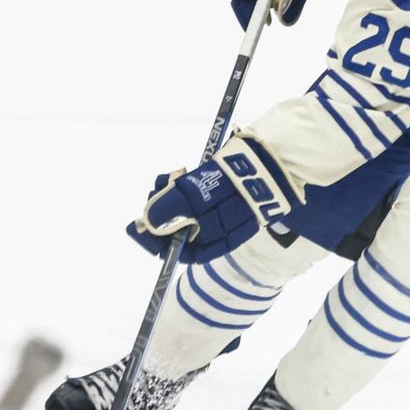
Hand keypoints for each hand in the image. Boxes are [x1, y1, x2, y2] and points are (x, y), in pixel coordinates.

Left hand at [126, 136, 296, 263]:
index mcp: (219, 242)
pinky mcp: (226, 192)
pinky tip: (180, 173)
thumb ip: (172, 210)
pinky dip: (184, 186)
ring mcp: (225, 211)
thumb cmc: (236, 182)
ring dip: (170, 196)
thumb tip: (146, 223)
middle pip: (181, 230)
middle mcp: (222, 231)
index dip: (156, 242)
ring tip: (166, 179)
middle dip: (161, 213)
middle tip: (152, 193)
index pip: (182, 252)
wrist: (272, 157)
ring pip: (187, 210)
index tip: (137, 228)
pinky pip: (198, 196)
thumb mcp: (199, 195)